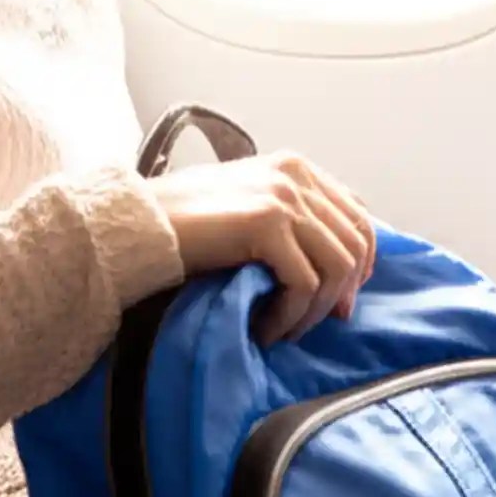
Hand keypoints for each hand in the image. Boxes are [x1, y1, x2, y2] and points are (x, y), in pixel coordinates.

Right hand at [148, 151, 375, 344]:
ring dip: (314, 310)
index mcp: (297, 168)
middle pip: (354, 243)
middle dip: (342, 292)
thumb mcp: (249, 209)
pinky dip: (290, 315)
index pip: (357, 216)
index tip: (340, 298)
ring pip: (336, 267)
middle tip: (317, 322)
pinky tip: (266, 328)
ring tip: (284, 329)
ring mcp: (284, 196)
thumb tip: (337, 270)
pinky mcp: (267, 223)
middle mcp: (297, 175)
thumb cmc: (184, 224)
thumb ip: (292, 221)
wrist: (136, 226)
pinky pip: (305, 283)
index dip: (359, 262)